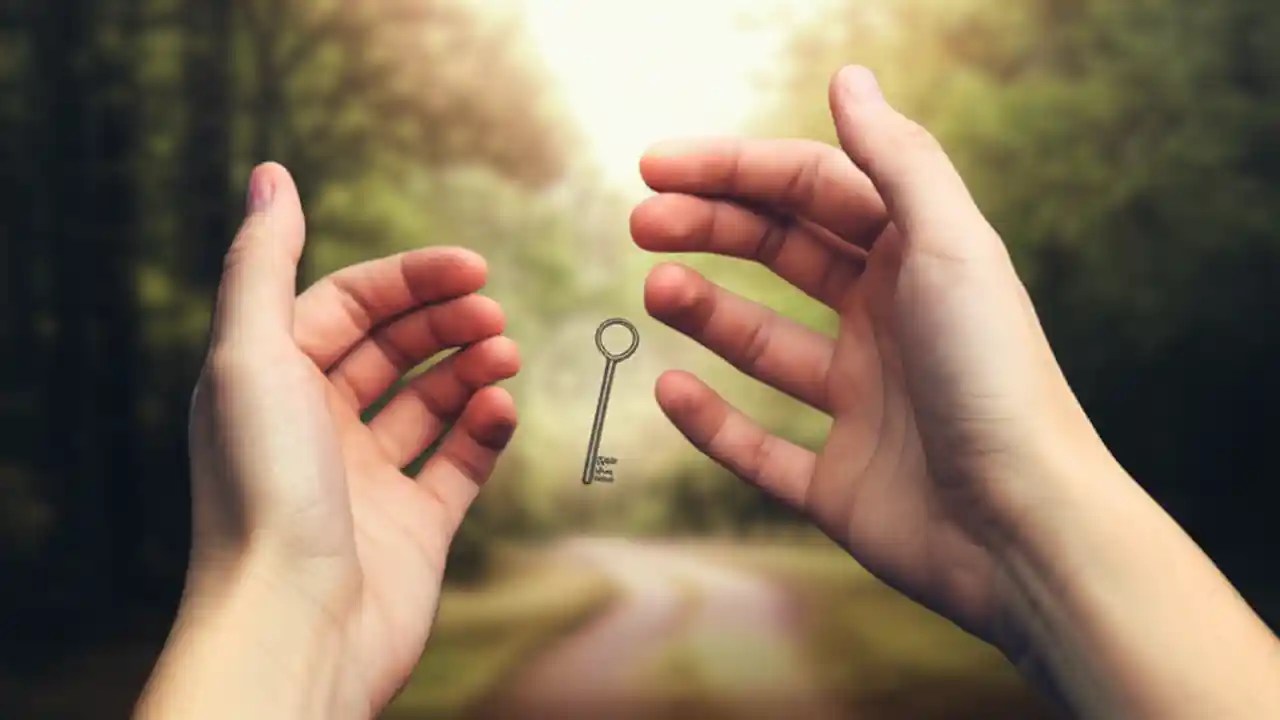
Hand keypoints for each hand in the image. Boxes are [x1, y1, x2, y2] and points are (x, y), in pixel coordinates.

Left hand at [138, 164, 519, 717]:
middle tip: (492, 313)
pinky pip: (460, 463)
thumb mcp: (251, 355)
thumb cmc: (264, 491)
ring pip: (432, 401)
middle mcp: (316, 427)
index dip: (409, 279)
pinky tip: (502, 409)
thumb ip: (262, 262)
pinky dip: (486, 430)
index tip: (472, 268)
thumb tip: (270, 173)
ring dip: (471, 368)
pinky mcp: (415, 527)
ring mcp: (368, 479)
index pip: (348, 305)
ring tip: (505, 354)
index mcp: (270, 383)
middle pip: (394, 348)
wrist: (297, 627)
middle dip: (445, 320)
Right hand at [634, 67, 1278, 717]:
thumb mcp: (951, 246)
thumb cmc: (997, 378)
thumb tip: (849, 76)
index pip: (813, 191)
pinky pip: (761, 448)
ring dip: (707, 312)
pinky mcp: (840, 482)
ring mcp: (862, 406)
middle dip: (712, 229)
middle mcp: (889, 325)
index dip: (736, 169)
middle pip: (784, 257)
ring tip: (657, 287)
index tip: (657, 165)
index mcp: (918, 262)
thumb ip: (896, 159)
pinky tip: (672, 389)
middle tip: (643, 222)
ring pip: (764, 346)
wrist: (1026, 530)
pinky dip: (714, 423)